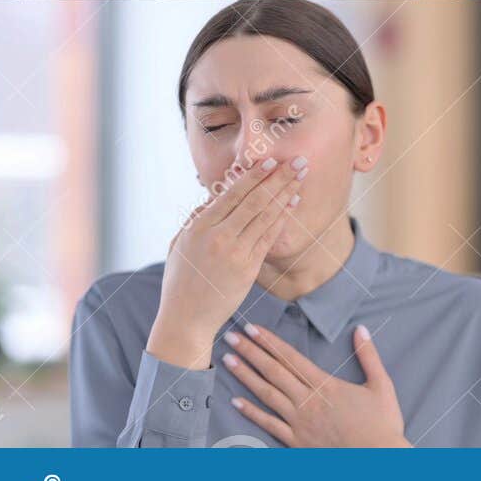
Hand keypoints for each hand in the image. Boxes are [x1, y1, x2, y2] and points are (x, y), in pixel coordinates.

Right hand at [147, 156, 304, 369]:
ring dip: (286, 193)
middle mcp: (218, 237)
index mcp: (199, 227)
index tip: (271, 161)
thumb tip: (215, 196)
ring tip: (301, 177)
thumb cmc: (181, 280)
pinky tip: (293, 203)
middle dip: (279, 178)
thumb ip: (197, 218)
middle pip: (255, 200)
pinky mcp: (249, 268)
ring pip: (266, 216)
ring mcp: (236, 253)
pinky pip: (269, 237)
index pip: (232, 194)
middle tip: (297, 161)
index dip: (254, 176)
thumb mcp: (180, 244)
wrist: (186, 319)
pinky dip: (283, 218)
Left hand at [223, 323, 408, 446]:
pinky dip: (252, 413)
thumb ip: (369, 355)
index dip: (270, 342)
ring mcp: (299, 422)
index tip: (253, 328)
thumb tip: (361, 329)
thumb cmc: (382, 423)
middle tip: (232, 336)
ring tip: (229, 361)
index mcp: (326, 385)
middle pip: (273, 372)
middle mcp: (307, 401)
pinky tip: (236, 402)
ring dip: (246, 376)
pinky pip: (269, 425)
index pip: (291, 358)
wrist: (378, 460)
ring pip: (267, 394)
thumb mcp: (381, 384)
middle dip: (251, 352)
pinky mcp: (296, 441)